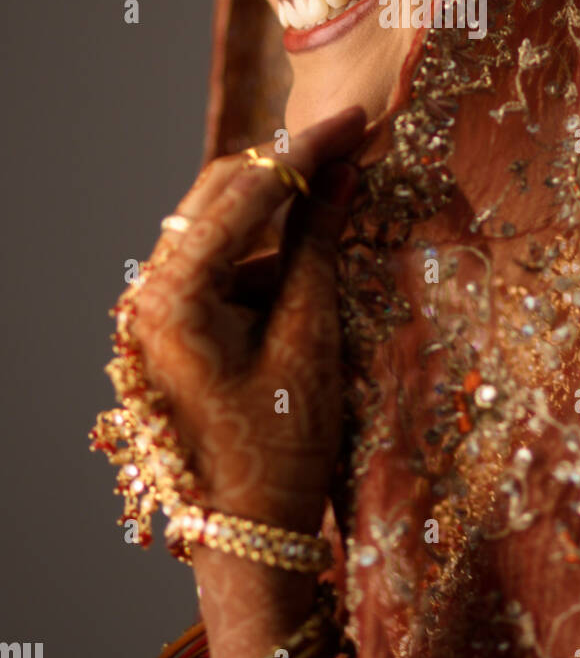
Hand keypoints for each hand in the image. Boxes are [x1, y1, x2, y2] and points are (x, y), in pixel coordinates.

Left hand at [132, 104, 366, 536]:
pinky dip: (265, 259)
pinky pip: (219, 268)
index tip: (355, 118)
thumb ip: (319, 246)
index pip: (243, 194)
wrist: (246, 538)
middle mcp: (146, 295)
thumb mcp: (308, 341)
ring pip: (219, 230)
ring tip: (338, 205)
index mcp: (171, 297)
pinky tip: (307, 270)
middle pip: (217, 198)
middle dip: (285, 170)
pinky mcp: (170, 327)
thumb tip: (340, 171)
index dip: (305, 150)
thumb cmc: (279, 449)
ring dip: (278, 216)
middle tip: (348, 142)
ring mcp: (152, 312)